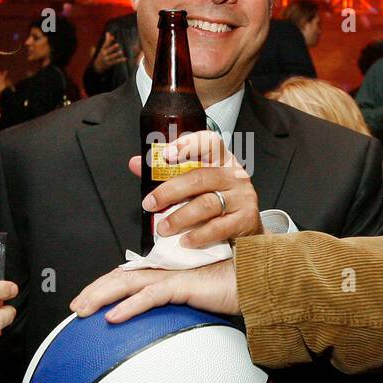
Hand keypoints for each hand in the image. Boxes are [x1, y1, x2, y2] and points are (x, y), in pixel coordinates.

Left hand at [72, 259, 239, 321]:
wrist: (254, 283)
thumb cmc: (230, 291)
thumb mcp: (196, 303)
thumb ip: (178, 308)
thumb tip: (163, 326)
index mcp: (166, 273)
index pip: (127, 277)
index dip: (104, 286)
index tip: (88, 301)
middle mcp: (165, 272)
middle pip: (120, 277)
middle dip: (95, 290)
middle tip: (76, 306)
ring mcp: (172, 277)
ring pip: (128, 283)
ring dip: (102, 296)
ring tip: (84, 309)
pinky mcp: (182, 285)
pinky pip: (150, 296)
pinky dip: (130, 306)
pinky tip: (114, 317)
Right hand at [92, 34, 126, 72]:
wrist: (96, 67)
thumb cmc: (100, 56)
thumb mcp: (101, 49)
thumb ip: (106, 40)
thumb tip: (107, 33)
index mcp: (102, 50)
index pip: (106, 44)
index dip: (109, 40)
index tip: (112, 36)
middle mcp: (104, 54)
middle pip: (109, 50)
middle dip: (113, 48)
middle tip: (117, 45)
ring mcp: (106, 59)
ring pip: (112, 56)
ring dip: (117, 54)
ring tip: (121, 52)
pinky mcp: (109, 64)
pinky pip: (115, 62)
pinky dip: (120, 60)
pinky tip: (124, 59)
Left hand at [132, 131, 261, 247]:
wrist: (246, 228)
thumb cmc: (218, 201)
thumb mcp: (195, 183)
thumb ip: (167, 173)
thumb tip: (136, 164)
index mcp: (221, 160)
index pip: (209, 142)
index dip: (188, 145)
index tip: (166, 155)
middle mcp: (233, 175)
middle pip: (200, 177)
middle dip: (170, 191)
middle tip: (150, 204)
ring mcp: (242, 196)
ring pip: (207, 204)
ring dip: (180, 218)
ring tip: (163, 228)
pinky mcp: (245, 219)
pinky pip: (218, 227)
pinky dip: (198, 235)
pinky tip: (185, 240)